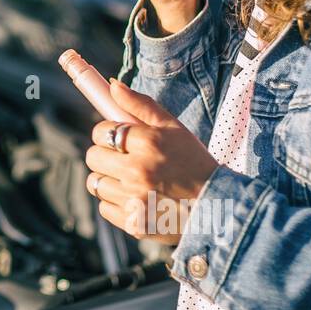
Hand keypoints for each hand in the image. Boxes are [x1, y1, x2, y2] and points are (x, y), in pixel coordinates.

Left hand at [83, 78, 219, 244]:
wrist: (217, 207)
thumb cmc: (194, 162)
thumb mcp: (174, 128)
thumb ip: (141, 104)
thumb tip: (113, 86)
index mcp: (148, 143)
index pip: (101, 131)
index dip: (107, 132)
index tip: (119, 138)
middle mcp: (138, 171)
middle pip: (93, 156)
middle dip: (105, 154)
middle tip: (123, 158)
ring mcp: (134, 200)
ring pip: (95, 182)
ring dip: (108, 179)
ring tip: (131, 180)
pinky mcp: (133, 223)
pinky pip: (104, 207)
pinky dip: (115, 202)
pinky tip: (136, 198)